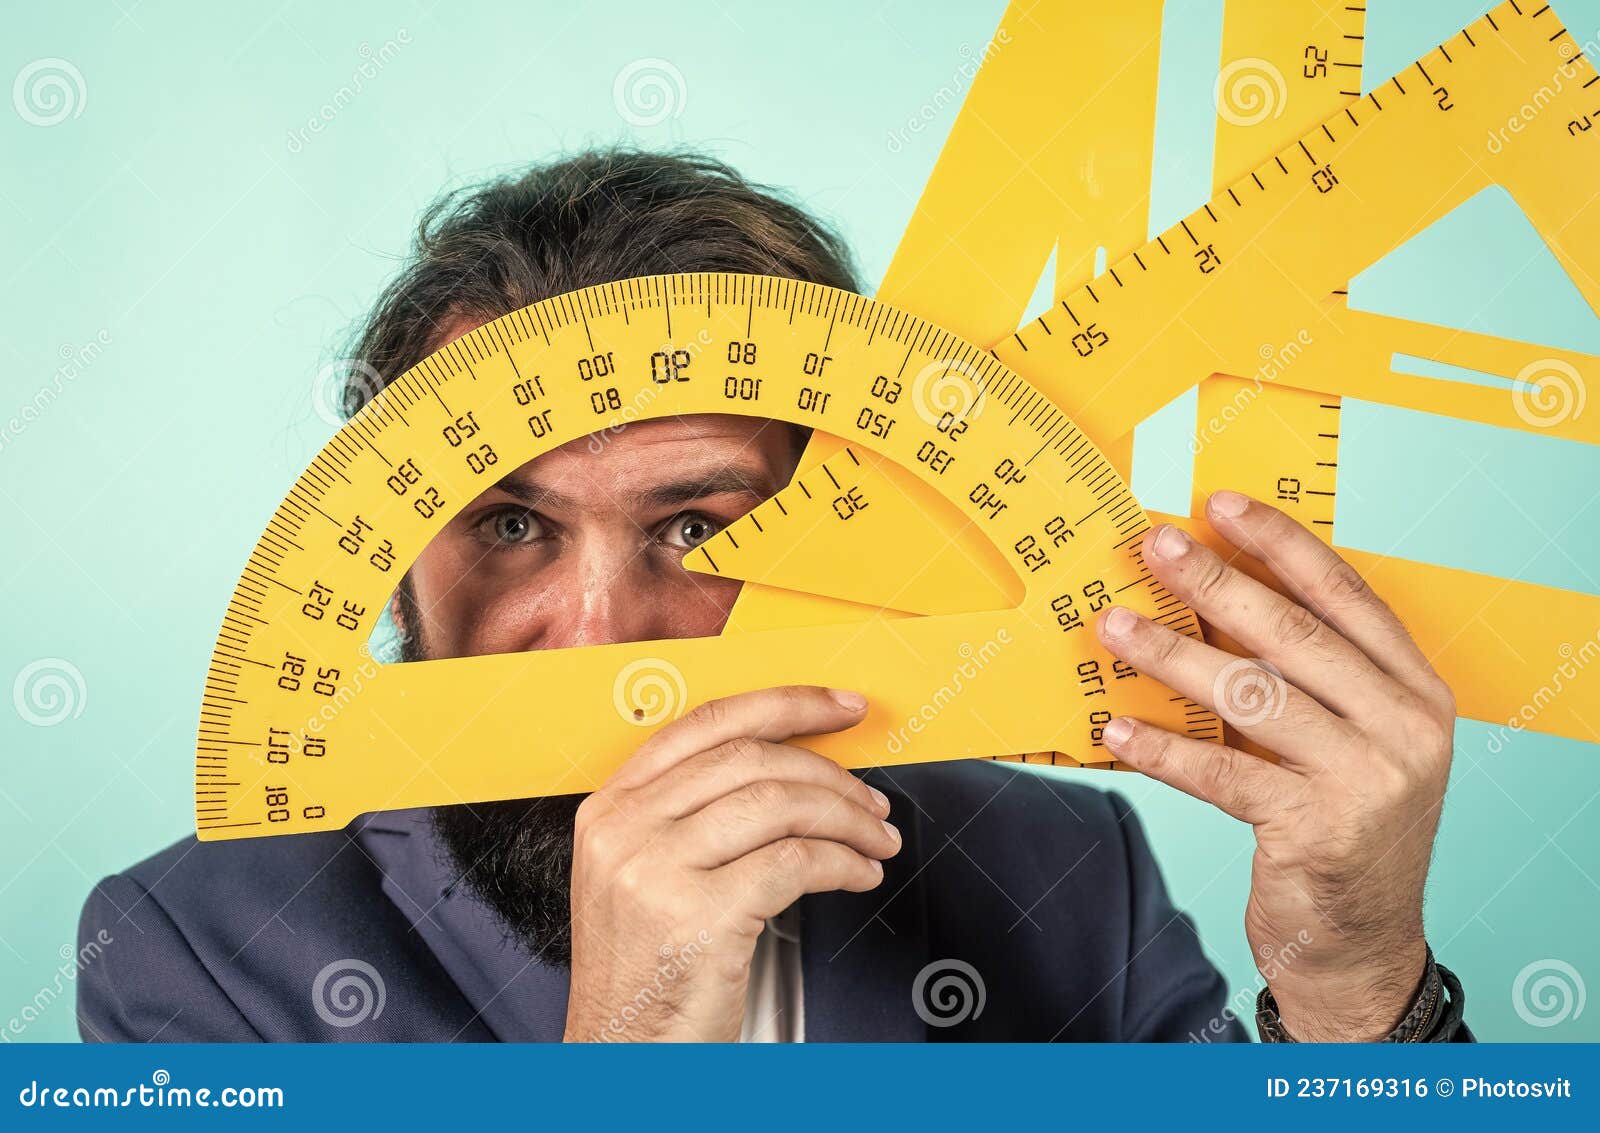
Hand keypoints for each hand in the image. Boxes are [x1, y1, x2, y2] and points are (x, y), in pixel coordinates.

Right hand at [562, 685, 898, 1041]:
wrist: (622, 1060)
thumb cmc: (645, 974)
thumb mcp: (643, 876)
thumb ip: (694, 816)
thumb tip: (793, 771)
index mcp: (610, 807)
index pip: (707, 723)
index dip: (785, 705)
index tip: (840, 707)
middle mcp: (624, 828)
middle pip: (750, 758)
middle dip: (829, 772)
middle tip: (872, 797)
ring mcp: (655, 870)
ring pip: (779, 804)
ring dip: (846, 818)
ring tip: (876, 839)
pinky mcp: (698, 916)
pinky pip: (796, 862)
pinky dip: (843, 863)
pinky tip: (860, 875)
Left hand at [1094, 491, 1453, 1041]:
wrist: (1360, 942)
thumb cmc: (1340, 823)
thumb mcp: (1349, 740)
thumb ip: (1305, 677)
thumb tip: (1205, 597)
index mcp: (1416, 690)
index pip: (1344, 597)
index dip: (1281, 545)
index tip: (1221, 506)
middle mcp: (1404, 728)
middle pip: (1293, 634)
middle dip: (1214, 583)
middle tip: (1153, 546)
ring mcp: (1367, 780)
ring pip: (1252, 696)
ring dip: (1171, 656)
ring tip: (1112, 626)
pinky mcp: (1317, 830)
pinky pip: (1223, 774)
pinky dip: (1163, 750)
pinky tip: (1115, 728)